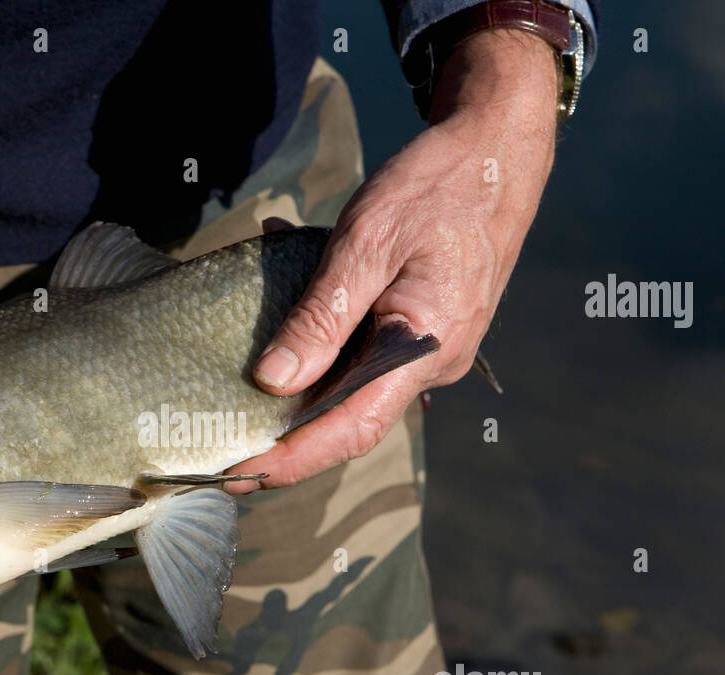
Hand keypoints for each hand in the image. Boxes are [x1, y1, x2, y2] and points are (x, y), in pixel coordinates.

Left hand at [230, 30, 560, 488]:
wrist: (500, 149)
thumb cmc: (438, 185)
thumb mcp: (367, 243)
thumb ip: (321, 317)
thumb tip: (273, 382)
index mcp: (425, 348)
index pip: (352, 429)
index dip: (293, 459)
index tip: (240, 475)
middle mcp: (434, 362)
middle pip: (351, 417)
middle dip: (287, 435)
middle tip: (224, 445)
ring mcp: (434, 347)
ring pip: (356, 383)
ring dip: (301, 379)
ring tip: (241, 381)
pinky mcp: (425, 327)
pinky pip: (367, 349)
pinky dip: (324, 339)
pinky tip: (286, 306)